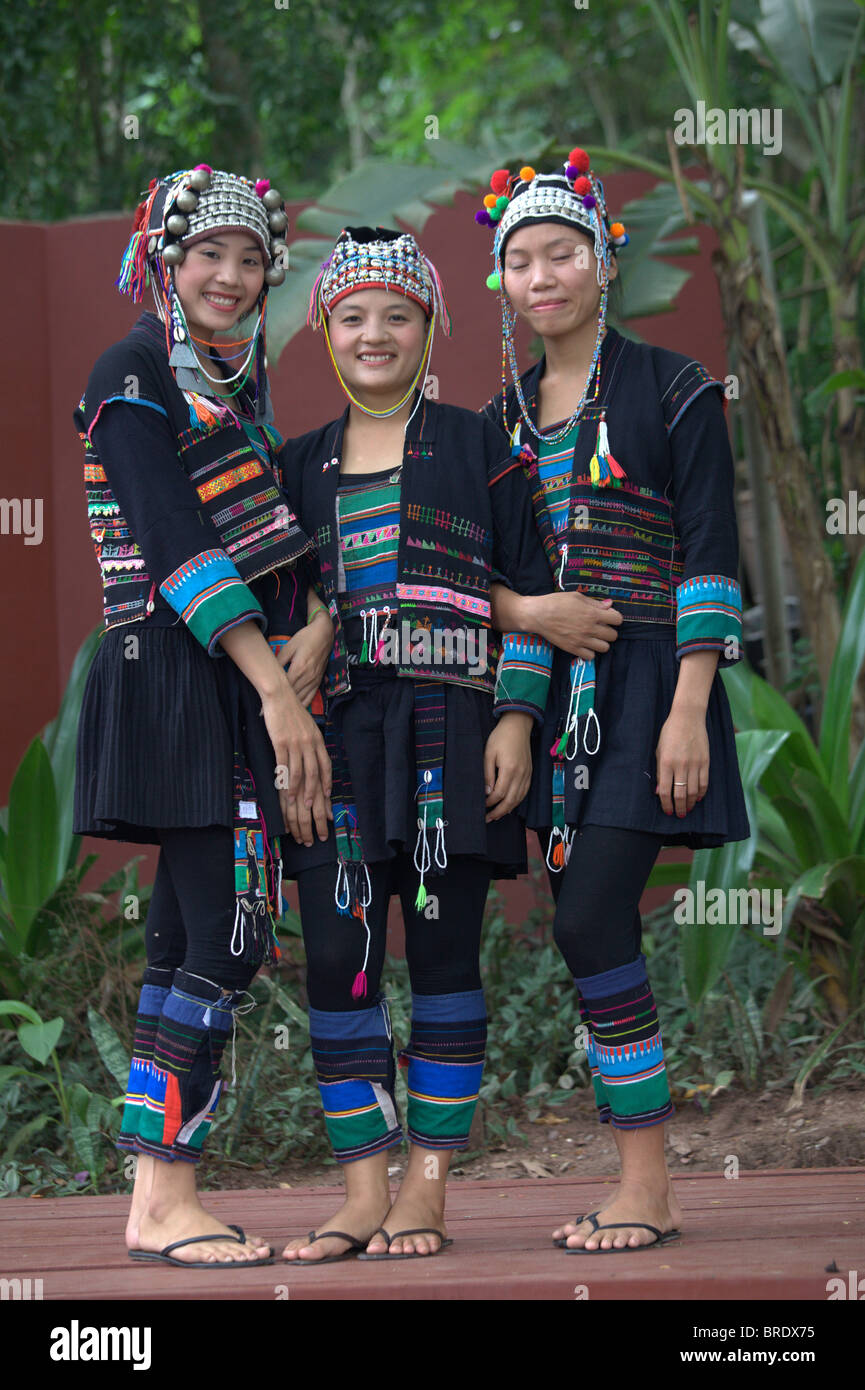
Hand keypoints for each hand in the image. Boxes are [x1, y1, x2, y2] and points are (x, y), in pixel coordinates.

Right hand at [261, 680, 332, 844]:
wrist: (279, 695)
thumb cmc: (290, 711)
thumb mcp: (307, 725)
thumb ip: (310, 740)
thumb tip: (311, 754)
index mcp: (317, 739)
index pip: (325, 765)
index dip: (326, 782)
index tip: (327, 796)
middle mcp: (310, 743)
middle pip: (315, 774)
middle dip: (316, 795)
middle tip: (315, 811)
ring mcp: (296, 743)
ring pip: (301, 773)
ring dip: (301, 792)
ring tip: (300, 806)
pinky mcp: (281, 743)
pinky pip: (285, 766)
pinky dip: (286, 781)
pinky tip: (285, 791)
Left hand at [277, 607, 333, 706]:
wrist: (325, 634)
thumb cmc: (305, 638)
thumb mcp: (289, 647)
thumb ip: (279, 661)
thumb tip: (268, 672)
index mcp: (299, 668)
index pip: (283, 688)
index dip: (272, 699)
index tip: (262, 709)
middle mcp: (307, 677)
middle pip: (291, 697)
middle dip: (279, 707)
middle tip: (267, 715)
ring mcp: (314, 681)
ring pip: (301, 699)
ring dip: (290, 709)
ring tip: (279, 716)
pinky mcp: (318, 681)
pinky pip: (310, 697)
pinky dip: (302, 706)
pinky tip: (295, 711)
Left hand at [484, 712, 532, 821]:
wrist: (518, 726)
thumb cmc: (501, 737)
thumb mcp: (488, 753)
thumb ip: (487, 774)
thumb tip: (487, 792)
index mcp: (510, 769)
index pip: (499, 793)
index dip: (490, 802)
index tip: (481, 805)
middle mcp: (521, 774)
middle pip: (511, 801)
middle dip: (498, 812)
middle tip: (487, 818)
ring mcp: (527, 774)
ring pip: (519, 799)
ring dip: (508, 809)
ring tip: (496, 815)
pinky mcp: (529, 773)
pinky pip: (524, 792)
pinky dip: (516, 801)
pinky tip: (509, 805)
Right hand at [534, 591, 621, 659]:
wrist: (537, 615)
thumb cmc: (556, 602)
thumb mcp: (576, 597)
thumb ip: (595, 603)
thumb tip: (610, 605)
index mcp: (592, 614)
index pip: (618, 619)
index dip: (614, 617)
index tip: (608, 617)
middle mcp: (590, 628)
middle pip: (613, 636)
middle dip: (609, 630)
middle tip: (600, 627)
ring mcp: (581, 640)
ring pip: (605, 648)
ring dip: (601, 642)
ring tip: (593, 637)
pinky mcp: (572, 649)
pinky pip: (590, 656)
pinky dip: (590, 652)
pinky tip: (584, 644)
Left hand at [655, 709, 708, 816]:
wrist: (688, 718)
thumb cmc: (670, 733)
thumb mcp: (659, 751)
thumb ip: (660, 773)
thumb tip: (659, 792)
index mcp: (666, 763)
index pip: (665, 791)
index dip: (666, 805)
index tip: (667, 811)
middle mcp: (680, 765)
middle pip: (680, 794)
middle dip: (679, 808)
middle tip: (679, 815)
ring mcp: (694, 764)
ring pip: (693, 791)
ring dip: (690, 803)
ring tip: (687, 809)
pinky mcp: (705, 761)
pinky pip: (704, 782)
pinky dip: (701, 793)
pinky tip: (697, 798)